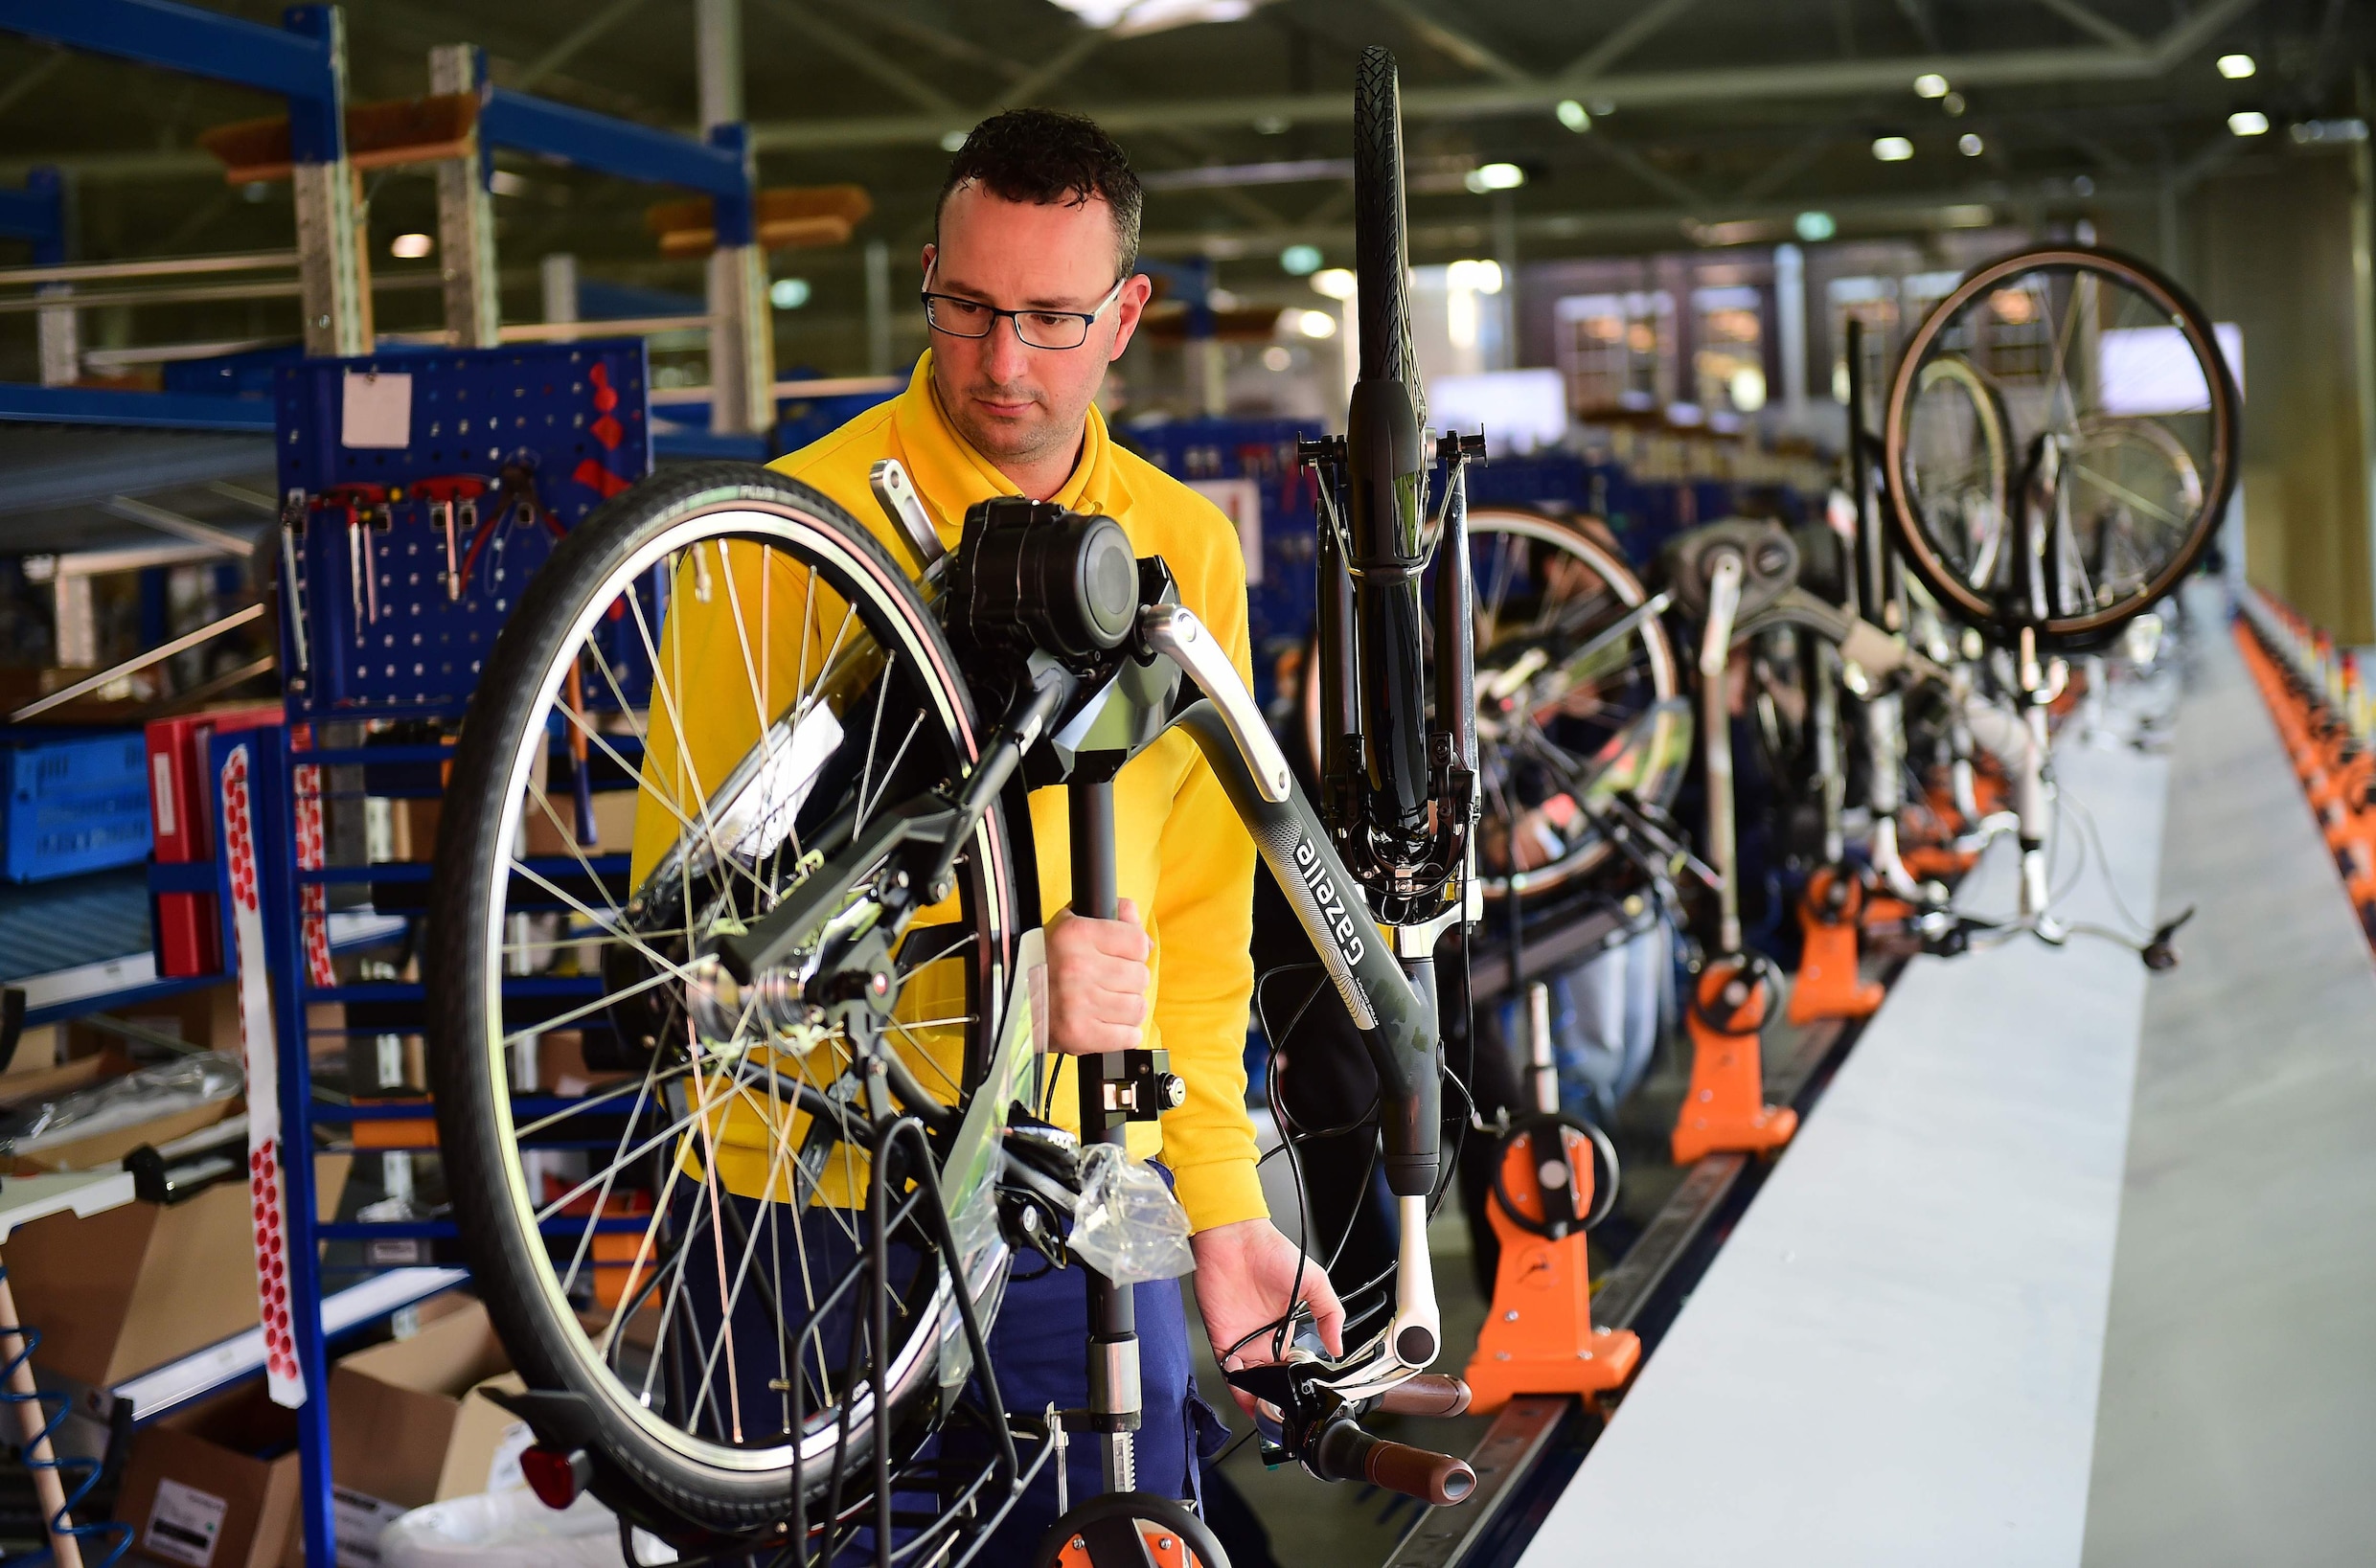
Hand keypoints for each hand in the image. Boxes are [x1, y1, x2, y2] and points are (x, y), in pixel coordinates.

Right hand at [1043, 897, 1149, 1054]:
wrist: (1010, 1003)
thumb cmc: (1042, 963)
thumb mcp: (1069, 925)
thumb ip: (1111, 916)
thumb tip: (1136, 922)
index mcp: (1076, 935)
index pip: (1137, 943)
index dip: (1134, 951)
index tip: (1121, 957)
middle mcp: (1077, 967)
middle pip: (1140, 976)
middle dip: (1129, 981)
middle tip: (1107, 983)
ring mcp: (1078, 1003)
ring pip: (1137, 1007)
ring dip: (1127, 1008)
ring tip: (1106, 1004)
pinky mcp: (1080, 1034)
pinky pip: (1129, 1036)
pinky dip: (1123, 1034)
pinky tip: (1106, 1023)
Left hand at [1190, 1217, 1344, 1417]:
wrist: (1236, 1239)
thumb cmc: (1271, 1252)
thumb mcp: (1315, 1282)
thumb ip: (1330, 1314)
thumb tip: (1339, 1346)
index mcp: (1285, 1328)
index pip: (1291, 1365)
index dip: (1297, 1383)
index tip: (1305, 1398)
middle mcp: (1262, 1337)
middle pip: (1269, 1377)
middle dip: (1276, 1397)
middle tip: (1285, 1414)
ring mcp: (1241, 1338)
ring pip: (1248, 1379)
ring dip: (1256, 1397)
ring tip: (1269, 1413)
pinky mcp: (1221, 1337)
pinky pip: (1227, 1369)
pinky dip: (1236, 1385)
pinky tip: (1247, 1394)